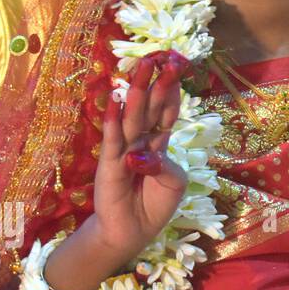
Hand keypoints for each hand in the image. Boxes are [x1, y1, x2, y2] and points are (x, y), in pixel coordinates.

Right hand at [92, 51, 190, 259]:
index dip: (172, 90)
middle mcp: (142, 141)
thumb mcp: (174, 185)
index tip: (178, 65)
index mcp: (160, 143)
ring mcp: (124, 150)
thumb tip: (145, 156)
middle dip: (156, 82)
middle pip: (150, 107)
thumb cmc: (155, 205)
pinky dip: (113, 122)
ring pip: (133, 118)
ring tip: (141, 69)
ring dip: (137, 93)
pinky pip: (112, 140)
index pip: (167, 112)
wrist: (132, 232)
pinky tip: (114, 102)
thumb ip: (167, 167)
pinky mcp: (110, 164)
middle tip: (163, 56)